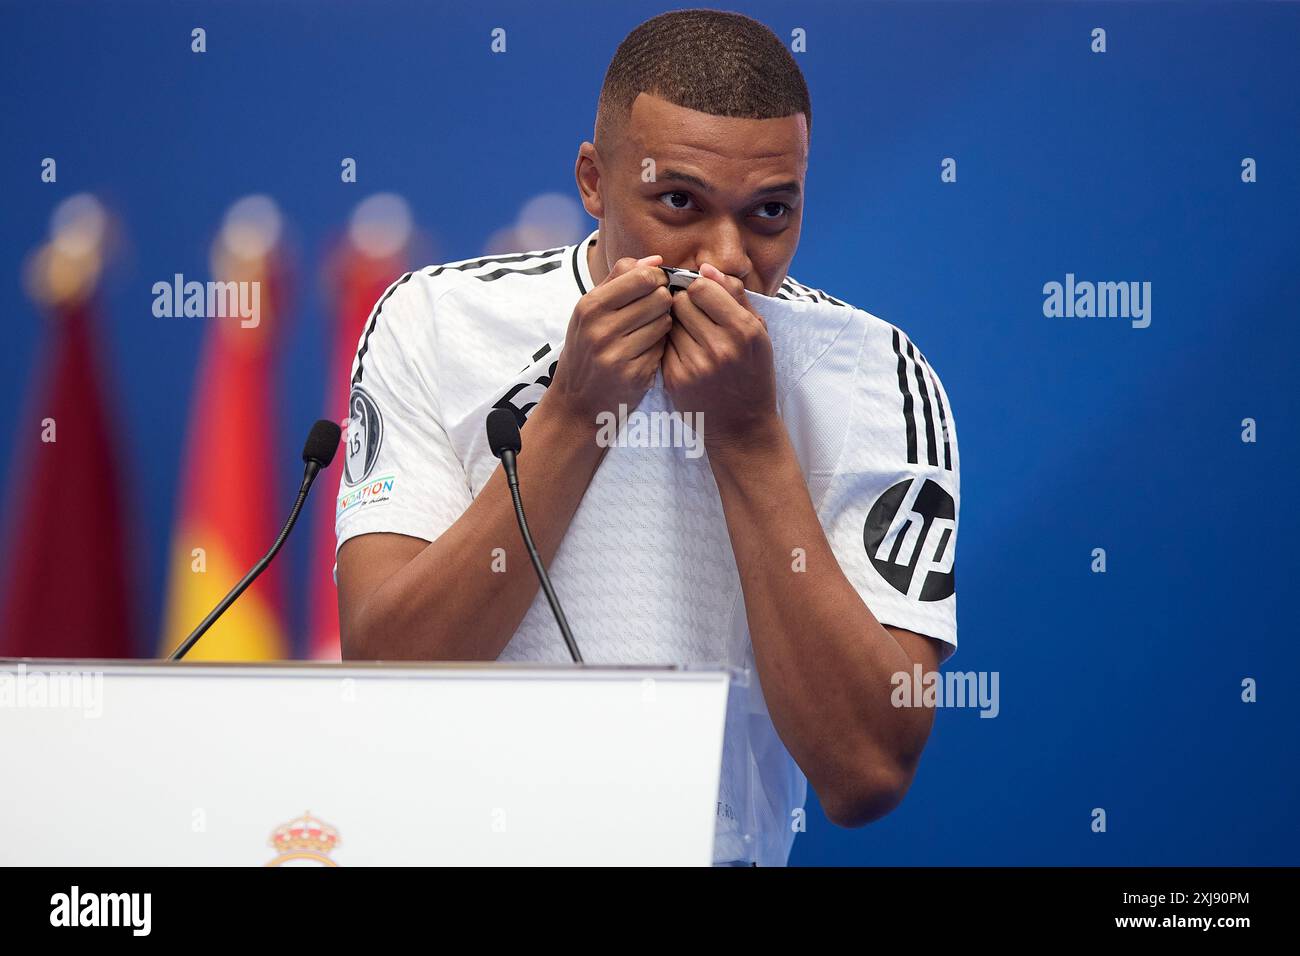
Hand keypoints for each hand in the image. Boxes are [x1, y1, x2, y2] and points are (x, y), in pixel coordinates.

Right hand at [548, 255, 671, 427]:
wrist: (577, 402)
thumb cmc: (586, 349)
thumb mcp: (590, 310)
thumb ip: (620, 279)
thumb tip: (656, 259)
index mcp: (590, 306)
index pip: (643, 276)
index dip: (657, 278)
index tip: (654, 287)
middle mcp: (600, 329)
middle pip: (659, 297)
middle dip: (662, 302)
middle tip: (652, 312)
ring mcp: (617, 354)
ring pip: (665, 322)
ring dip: (662, 325)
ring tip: (647, 333)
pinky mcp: (633, 376)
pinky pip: (663, 348)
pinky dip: (659, 348)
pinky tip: (644, 353)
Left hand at [662, 262, 779, 450]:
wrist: (742, 426)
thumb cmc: (753, 374)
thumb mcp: (758, 333)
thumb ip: (735, 296)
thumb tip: (705, 268)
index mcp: (743, 330)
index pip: (701, 287)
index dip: (699, 288)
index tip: (703, 297)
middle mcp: (719, 347)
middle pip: (680, 301)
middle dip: (684, 304)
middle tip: (695, 317)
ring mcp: (694, 365)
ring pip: (668, 322)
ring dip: (676, 324)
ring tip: (692, 337)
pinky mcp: (675, 379)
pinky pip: (663, 344)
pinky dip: (671, 345)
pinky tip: (685, 354)